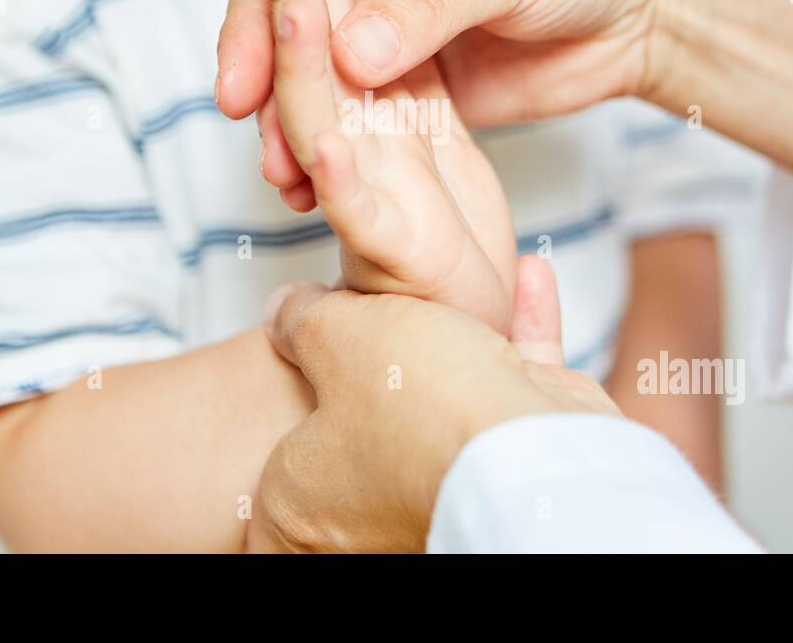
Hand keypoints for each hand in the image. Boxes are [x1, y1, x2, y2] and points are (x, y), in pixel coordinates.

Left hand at [246, 256, 618, 552]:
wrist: (528, 444)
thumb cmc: (418, 406)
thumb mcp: (333, 335)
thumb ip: (300, 319)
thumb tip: (284, 312)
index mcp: (302, 506)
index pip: (263, 481)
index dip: (278, 416)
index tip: (298, 361)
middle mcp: (366, 515)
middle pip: (353, 432)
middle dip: (374, 364)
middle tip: (375, 310)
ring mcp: (439, 490)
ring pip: (435, 407)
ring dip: (454, 336)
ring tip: (461, 280)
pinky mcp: (510, 463)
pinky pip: (504, 392)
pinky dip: (518, 333)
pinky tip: (527, 277)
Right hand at [263, 0, 515, 331]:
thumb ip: (426, 5)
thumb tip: (349, 54)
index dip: (254, 25)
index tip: (242, 89)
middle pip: (286, 32)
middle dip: (272, 95)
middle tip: (269, 158)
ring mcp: (377, 31)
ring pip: (314, 86)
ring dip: (298, 135)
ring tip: (292, 187)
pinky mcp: (405, 86)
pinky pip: (357, 123)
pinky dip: (339, 155)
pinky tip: (325, 193)